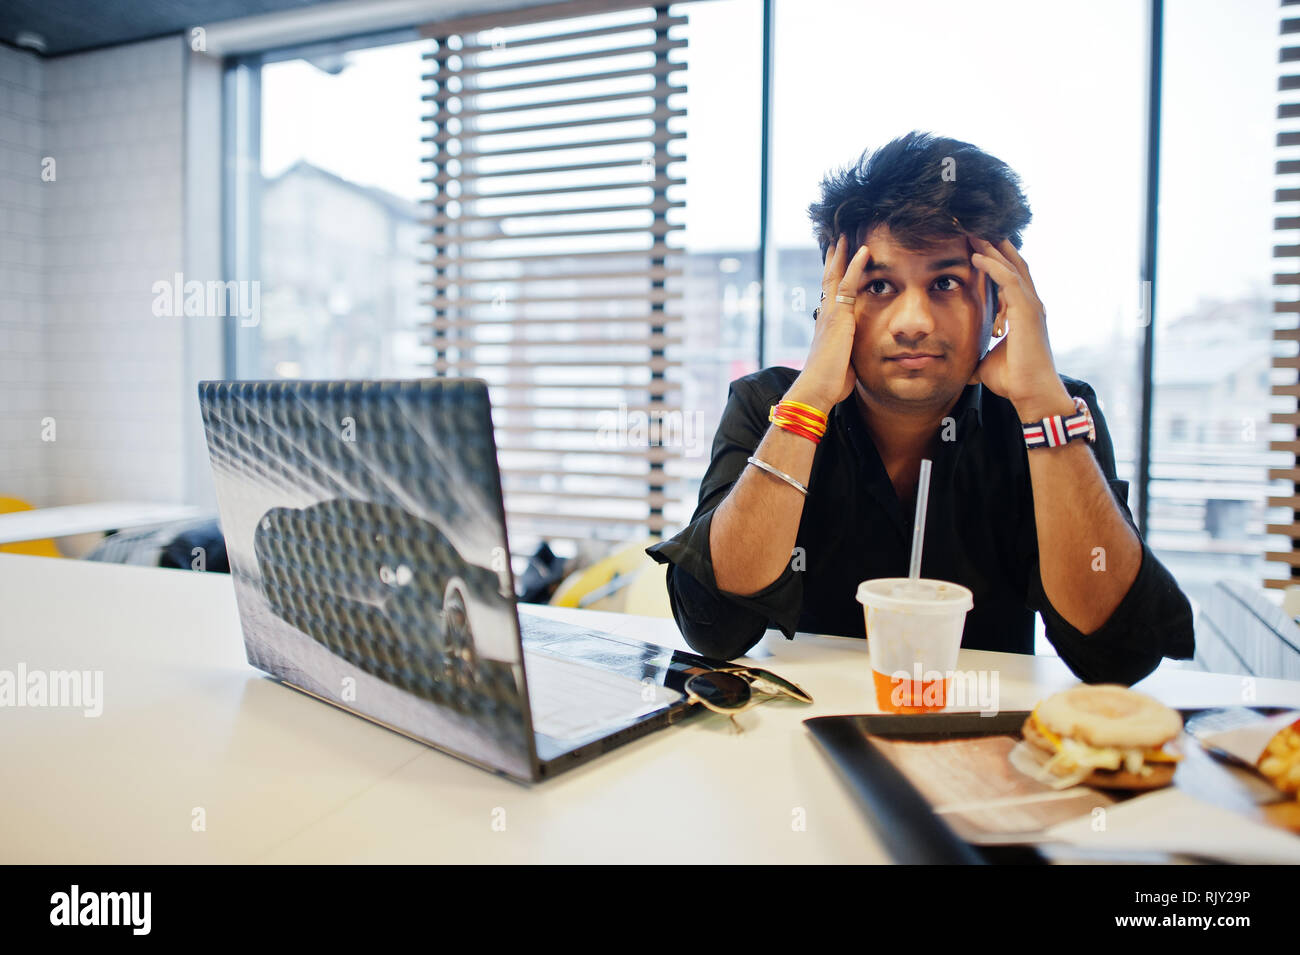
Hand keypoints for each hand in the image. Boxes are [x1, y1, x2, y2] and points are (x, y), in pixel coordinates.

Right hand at [787, 234, 870, 411]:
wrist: (817, 388)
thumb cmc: (830, 382)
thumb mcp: (843, 361)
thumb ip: (849, 350)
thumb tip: (856, 353)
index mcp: (826, 325)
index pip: (830, 294)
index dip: (833, 276)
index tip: (835, 261)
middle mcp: (825, 315)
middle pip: (828, 279)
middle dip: (832, 259)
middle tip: (835, 239)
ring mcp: (830, 313)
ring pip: (835, 276)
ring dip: (841, 254)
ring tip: (844, 235)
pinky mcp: (839, 316)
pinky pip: (848, 284)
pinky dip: (855, 266)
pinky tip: (863, 251)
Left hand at [967, 236, 1071, 417]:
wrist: (1032, 394)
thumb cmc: (1014, 380)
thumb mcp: (987, 361)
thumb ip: (977, 353)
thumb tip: (961, 361)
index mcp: (1023, 313)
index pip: (1009, 278)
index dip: (994, 260)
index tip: (974, 246)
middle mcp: (1030, 305)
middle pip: (1013, 265)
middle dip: (994, 246)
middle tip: (973, 229)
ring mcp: (1031, 307)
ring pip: (1012, 267)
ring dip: (992, 249)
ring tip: (972, 233)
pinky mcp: (1027, 313)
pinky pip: (1010, 282)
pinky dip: (994, 267)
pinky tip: (977, 256)